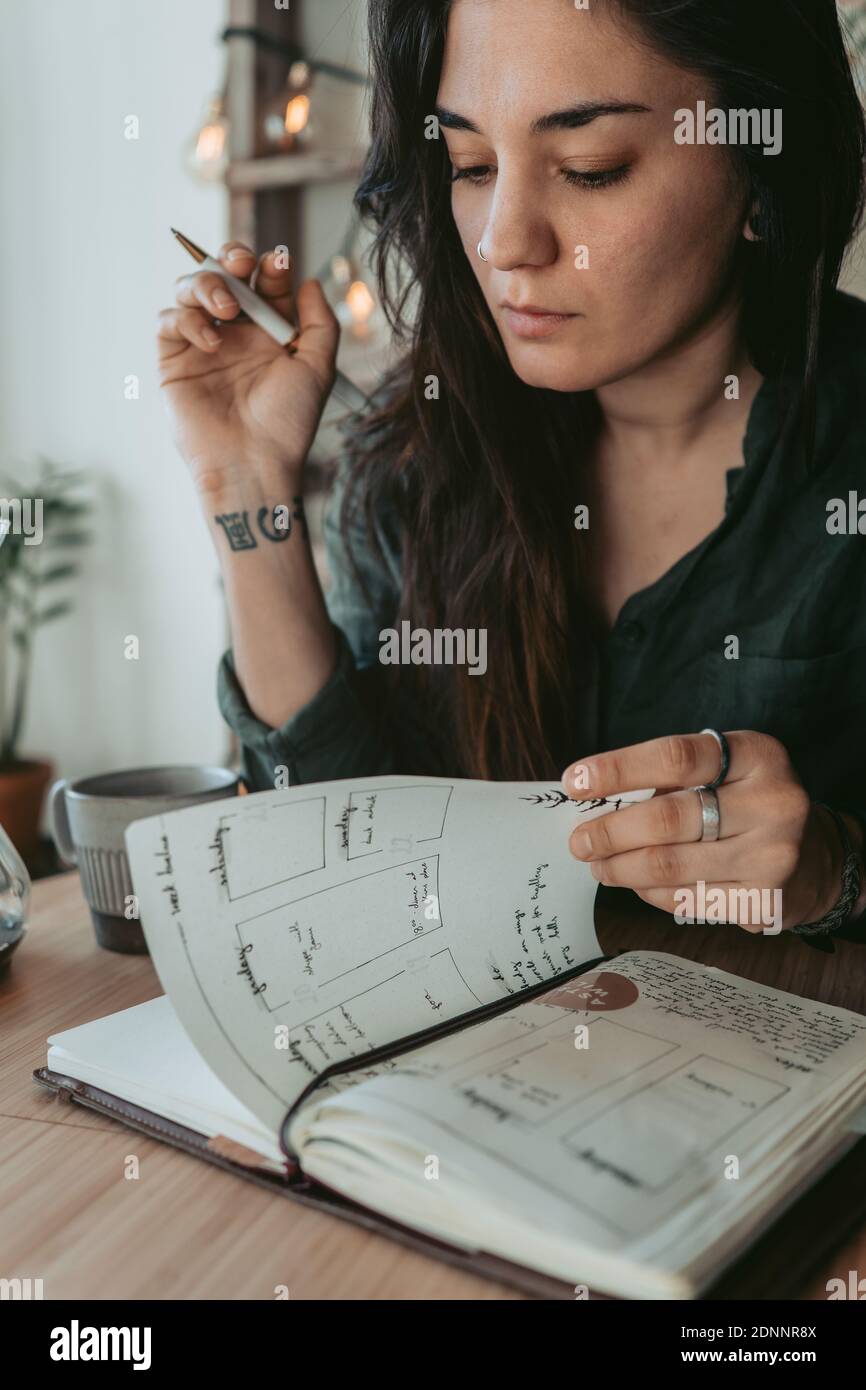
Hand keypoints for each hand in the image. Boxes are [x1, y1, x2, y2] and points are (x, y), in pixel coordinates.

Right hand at [157, 242, 338, 494]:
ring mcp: (202, 344)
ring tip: (225, 304)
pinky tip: (211, 339)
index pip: (265, 282)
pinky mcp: (174, 361)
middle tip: (241, 262)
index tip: (278, 262)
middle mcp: (235, 333)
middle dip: (231, 257)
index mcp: (269, 332)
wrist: (253, 463)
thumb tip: (310, 281)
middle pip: (224, 275)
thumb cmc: (287, 423)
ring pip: (191, 289)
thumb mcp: (318, 370)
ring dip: (206, 283)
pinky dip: (186, 318)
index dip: (269, 265)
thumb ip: (320, 324)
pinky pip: (169, 321)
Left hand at [562, 731, 854, 932]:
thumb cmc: (746, 802)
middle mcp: (772, 803)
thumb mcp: (723, 769)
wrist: (811, 856)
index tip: (575, 782)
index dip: (618, 770)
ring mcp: (772, 856)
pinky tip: (638, 883)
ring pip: (670, 866)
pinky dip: (650, 893)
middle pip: (668, 818)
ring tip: (598, 864)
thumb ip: (668, 776)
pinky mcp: (763, 900)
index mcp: (757, 756)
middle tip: (579, 840)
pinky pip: (685, 900)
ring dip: (620, 868)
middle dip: (610, 832)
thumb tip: (592, 800)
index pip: (675, 757)